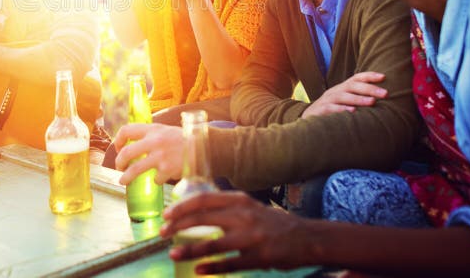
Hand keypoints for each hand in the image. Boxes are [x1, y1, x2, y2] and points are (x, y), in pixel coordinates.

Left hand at [113, 123, 183, 184]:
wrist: (204, 147)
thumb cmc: (184, 139)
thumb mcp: (166, 130)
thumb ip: (152, 135)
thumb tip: (134, 143)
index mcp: (153, 129)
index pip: (126, 130)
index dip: (118, 140)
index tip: (118, 148)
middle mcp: (154, 141)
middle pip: (126, 152)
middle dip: (119, 162)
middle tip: (119, 167)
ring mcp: (160, 156)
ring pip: (134, 169)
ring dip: (126, 177)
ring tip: (123, 181)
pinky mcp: (167, 170)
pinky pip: (155, 179)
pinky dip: (156, 180)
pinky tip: (160, 178)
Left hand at [161, 191, 309, 271]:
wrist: (307, 238)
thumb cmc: (273, 223)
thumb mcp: (250, 207)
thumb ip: (227, 208)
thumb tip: (196, 211)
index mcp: (240, 200)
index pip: (203, 199)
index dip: (182, 207)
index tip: (166, 214)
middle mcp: (244, 215)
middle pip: (203, 218)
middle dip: (178, 225)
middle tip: (162, 233)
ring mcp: (251, 237)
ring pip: (213, 243)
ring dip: (189, 250)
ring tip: (172, 254)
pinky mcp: (259, 257)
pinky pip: (230, 263)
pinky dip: (211, 267)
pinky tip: (198, 270)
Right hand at [301, 72, 386, 118]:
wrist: (308, 119)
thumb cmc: (332, 111)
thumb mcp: (344, 102)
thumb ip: (358, 99)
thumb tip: (380, 100)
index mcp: (342, 88)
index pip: (356, 78)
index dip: (369, 76)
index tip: (384, 77)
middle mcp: (335, 91)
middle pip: (352, 86)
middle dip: (370, 89)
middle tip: (385, 93)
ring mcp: (327, 100)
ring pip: (343, 96)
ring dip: (359, 99)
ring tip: (372, 102)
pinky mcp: (320, 110)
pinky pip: (331, 108)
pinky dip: (342, 109)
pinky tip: (353, 112)